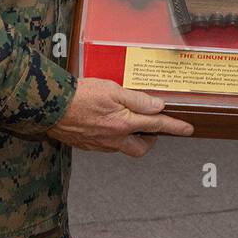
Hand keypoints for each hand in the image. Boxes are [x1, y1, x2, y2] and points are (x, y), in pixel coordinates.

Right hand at [48, 77, 193, 156]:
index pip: (157, 126)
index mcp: (123, 123)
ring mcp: (100, 144)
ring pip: (124, 147)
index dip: (175, 127)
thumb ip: (137, 100)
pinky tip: (107, 121)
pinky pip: (108, 145)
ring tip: (126, 118)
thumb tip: (158, 106)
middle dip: (150, 139)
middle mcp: (114, 138)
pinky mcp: (88, 145)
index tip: (188, 129)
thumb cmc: (80, 95)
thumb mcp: (113, 90)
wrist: (50, 106)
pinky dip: (114, 135)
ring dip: (131, 136)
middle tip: (150, 124)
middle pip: (141, 147)